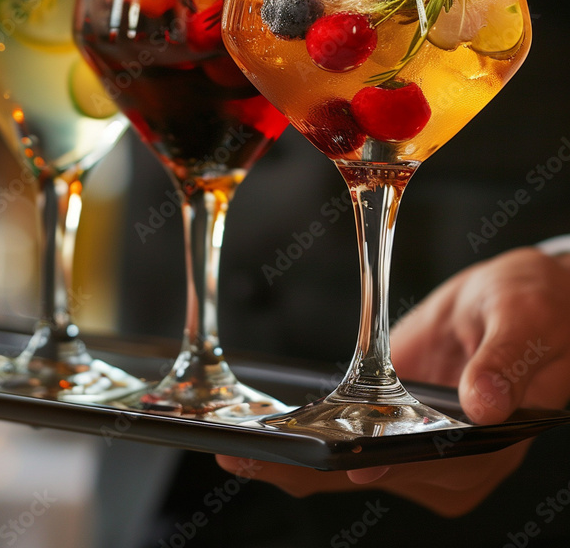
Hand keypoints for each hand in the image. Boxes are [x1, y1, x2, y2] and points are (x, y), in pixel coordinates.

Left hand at [217, 247, 569, 516]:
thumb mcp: (526, 322)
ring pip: (353, 468)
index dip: (371, 467)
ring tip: (240, 454)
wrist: (531, 302)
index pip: (423, 466)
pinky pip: (350, 443)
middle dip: (308, 473)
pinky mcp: (397, 427)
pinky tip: (267, 436)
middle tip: (245, 462)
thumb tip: (486, 404)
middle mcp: (453, 463)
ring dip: (298, 464)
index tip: (322, 465)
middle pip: (374, 475)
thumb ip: (505, 364)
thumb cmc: (537, 309)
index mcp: (488, 446)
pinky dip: (309, 443)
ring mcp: (421, 450)